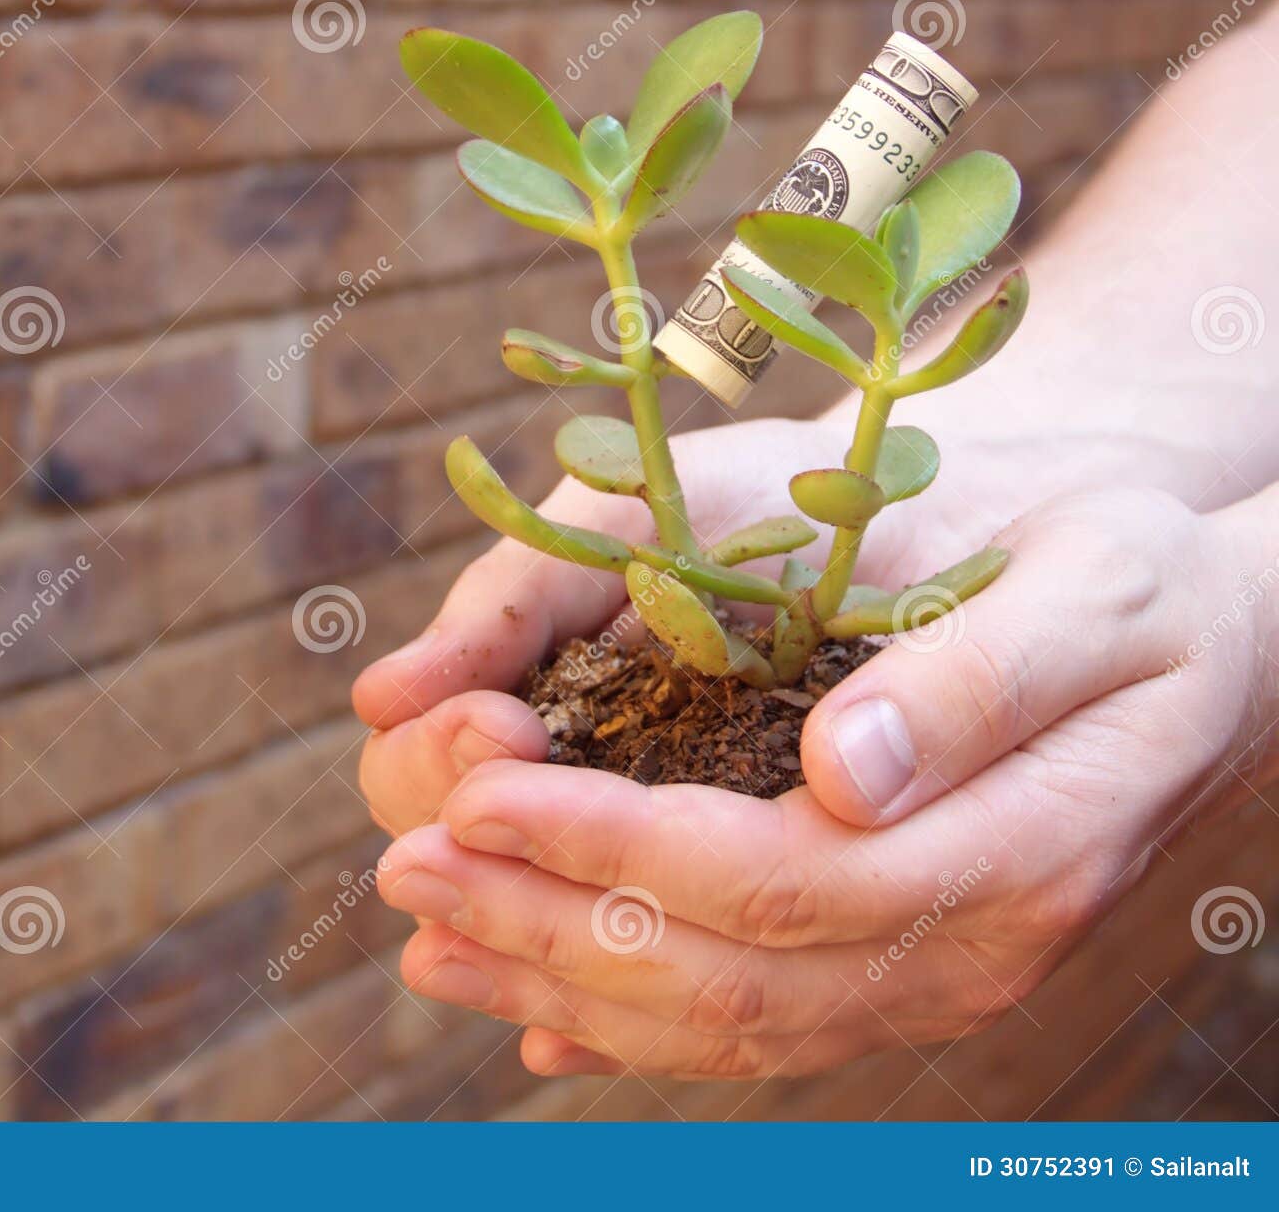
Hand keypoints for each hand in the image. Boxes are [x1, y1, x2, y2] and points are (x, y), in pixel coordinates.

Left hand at [368, 486, 1278, 1077]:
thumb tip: (844, 771)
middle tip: (406, 865)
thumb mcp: (1091, 591)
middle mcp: (970, 944)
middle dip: (548, 921)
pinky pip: (753, 1021)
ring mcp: (935, 975)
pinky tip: (533, 1002)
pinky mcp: (899, 965)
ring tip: (430, 933)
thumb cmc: (1139, 583)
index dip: (610, 847)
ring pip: (725, 1022)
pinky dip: (628, 1016)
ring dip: (561, 982)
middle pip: (728, 975)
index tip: (476, 794)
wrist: (1202, 642)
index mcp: (1013, 848)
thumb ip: (977, 681)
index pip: (775, 880)